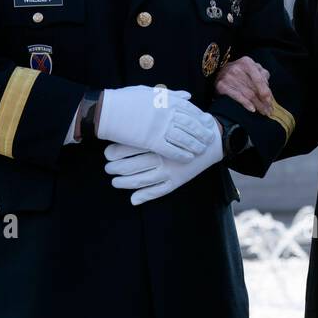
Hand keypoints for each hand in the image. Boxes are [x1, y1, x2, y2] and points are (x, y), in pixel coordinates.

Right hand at [96, 85, 217, 160]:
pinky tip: (188, 158)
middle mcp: (167, 113)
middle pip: (192, 125)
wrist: (107, 110)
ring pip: (185, 138)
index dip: (201, 118)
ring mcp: (160, 127)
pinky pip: (171, 150)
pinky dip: (182, 154)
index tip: (208, 123)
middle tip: (210, 139)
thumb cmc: (126, 99)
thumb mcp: (150, 92)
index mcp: (168, 100)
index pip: (191, 110)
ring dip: (195, 145)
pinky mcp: (152, 141)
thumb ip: (172, 94)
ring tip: (202, 150)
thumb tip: (189, 95)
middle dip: (202, 133)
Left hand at [103, 133, 223, 205]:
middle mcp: (161, 157)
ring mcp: (169, 170)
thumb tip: (124, 125)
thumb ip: (149, 121)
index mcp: (158, 140)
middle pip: (131, 166)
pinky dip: (144, 196)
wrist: (211, 140)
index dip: (114, 152)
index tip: (107, 153)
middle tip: (108, 168)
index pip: (129, 147)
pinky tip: (133, 199)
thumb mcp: (168, 119)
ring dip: (124, 183)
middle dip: (115, 169)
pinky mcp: (177, 180)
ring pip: (140, 180)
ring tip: (115, 182)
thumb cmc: (186, 127)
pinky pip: (158, 191)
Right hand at [214, 56, 272, 114]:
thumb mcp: (251, 68)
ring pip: (248, 94)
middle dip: (263, 101)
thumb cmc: (239, 72)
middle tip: (269, 110)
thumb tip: (269, 91)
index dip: (266, 91)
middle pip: (254, 88)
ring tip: (263, 112)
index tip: (271, 101)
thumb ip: (262, 76)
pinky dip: (246, 104)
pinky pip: (237, 97)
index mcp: (247, 62)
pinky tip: (252, 109)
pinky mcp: (222, 86)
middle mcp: (237, 68)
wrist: (218, 73)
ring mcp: (228, 77)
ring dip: (257, 105)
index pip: (259, 79)